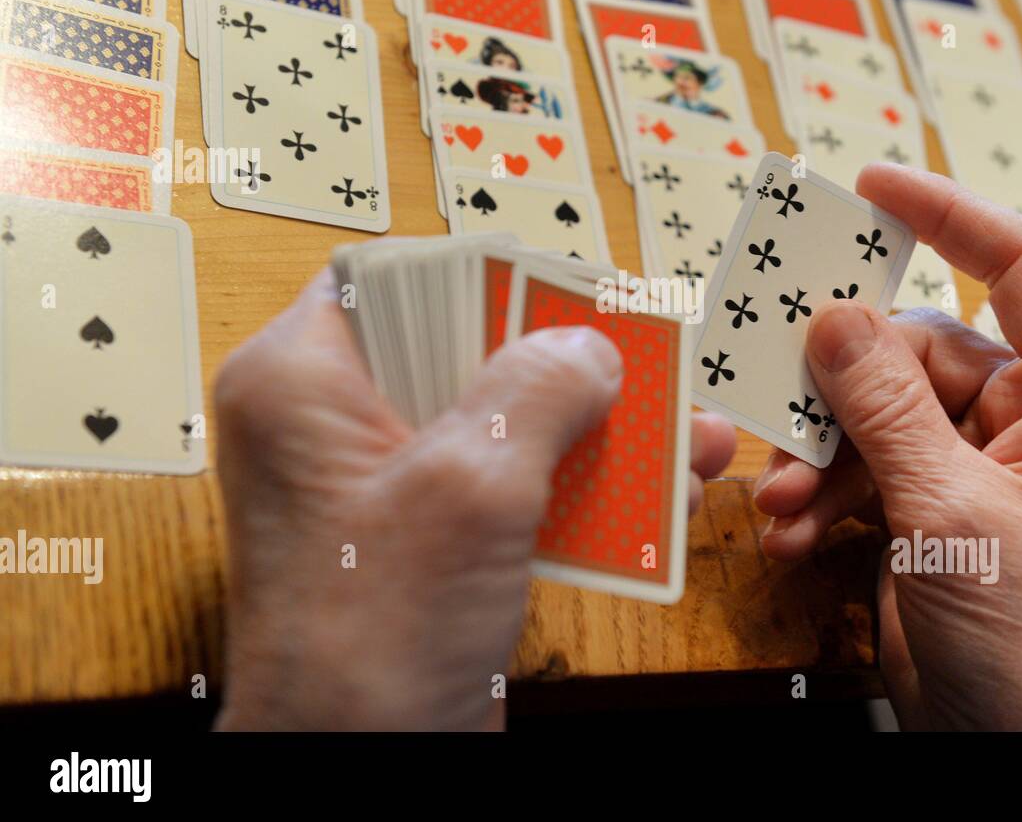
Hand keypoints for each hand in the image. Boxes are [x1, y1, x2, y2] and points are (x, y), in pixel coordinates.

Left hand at [213, 266, 734, 730]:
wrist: (361, 777)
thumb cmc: (370, 642)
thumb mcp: (469, 490)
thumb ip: (536, 393)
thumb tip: (587, 346)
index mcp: (302, 383)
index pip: (399, 278)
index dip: (490, 278)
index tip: (572, 293)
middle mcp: (338, 425)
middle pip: (470, 351)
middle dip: (575, 367)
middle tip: (652, 365)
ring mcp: (388, 489)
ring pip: (507, 425)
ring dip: (600, 433)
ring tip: (691, 437)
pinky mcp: (430, 544)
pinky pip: (514, 490)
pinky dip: (583, 493)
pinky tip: (663, 502)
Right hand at [754, 165, 1021, 729]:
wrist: (1012, 743)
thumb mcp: (952, 509)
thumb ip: (888, 408)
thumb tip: (836, 319)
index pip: (1021, 267)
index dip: (949, 215)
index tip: (874, 187)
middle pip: (915, 350)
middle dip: (843, 391)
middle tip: (783, 408)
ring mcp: (976, 458)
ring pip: (875, 411)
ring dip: (822, 454)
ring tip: (785, 500)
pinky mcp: (931, 500)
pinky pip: (864, 463)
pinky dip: (824, 492)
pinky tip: (796, 532)